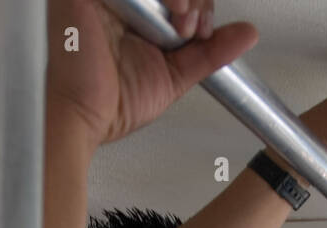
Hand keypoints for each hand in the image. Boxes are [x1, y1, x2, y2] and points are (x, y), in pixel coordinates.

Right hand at [46, 0, 257, 147]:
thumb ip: (208, 53)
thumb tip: (246, 35)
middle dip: (194, 0)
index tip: (199, 31)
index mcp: (139, 17)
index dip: (198, 5)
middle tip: (190, 27)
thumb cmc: (109, 104)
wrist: (80, 116)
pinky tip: (168, 9)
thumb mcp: (174, 76)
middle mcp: (123, 2)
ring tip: (180, 22)